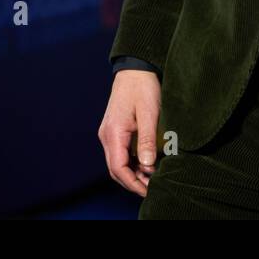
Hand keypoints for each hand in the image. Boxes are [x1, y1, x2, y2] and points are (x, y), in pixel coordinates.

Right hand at [99, 69, 161, 196]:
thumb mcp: (149, 113)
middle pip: (116, 169)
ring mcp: (109, 133)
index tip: (148, 190)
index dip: (132, 183)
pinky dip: (132, 163)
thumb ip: (147, 140)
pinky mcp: (115, 130)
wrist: (135, 69)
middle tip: (152, 188)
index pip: (118, 168)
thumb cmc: (143, 87)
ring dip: (133, 173)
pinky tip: (146, 165)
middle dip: (132, 182)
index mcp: (113, 133)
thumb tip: (147, 166)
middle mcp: (107, 136)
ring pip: (118, 162)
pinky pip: (121, 153)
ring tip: (152, 179)